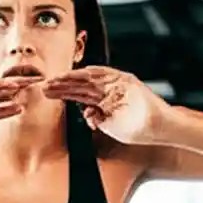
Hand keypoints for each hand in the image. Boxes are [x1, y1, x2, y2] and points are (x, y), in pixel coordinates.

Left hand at [42, 66, 169, 143]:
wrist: (158, 129)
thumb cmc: (136, 130)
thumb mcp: (110, 127)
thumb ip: (97, 120)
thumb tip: (87, 113)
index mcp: (101, 101)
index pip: (77, 94)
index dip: (62, 92)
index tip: (47, 93)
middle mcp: (107, 90)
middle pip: (80, 85)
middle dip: (63, 84)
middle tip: (45, 85)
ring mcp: (117, 84)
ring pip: (91, 78)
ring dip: (75, 78)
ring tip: (58, 79)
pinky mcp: (127, 81)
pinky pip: (110, 74)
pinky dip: (95, 72)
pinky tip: (80, 72)